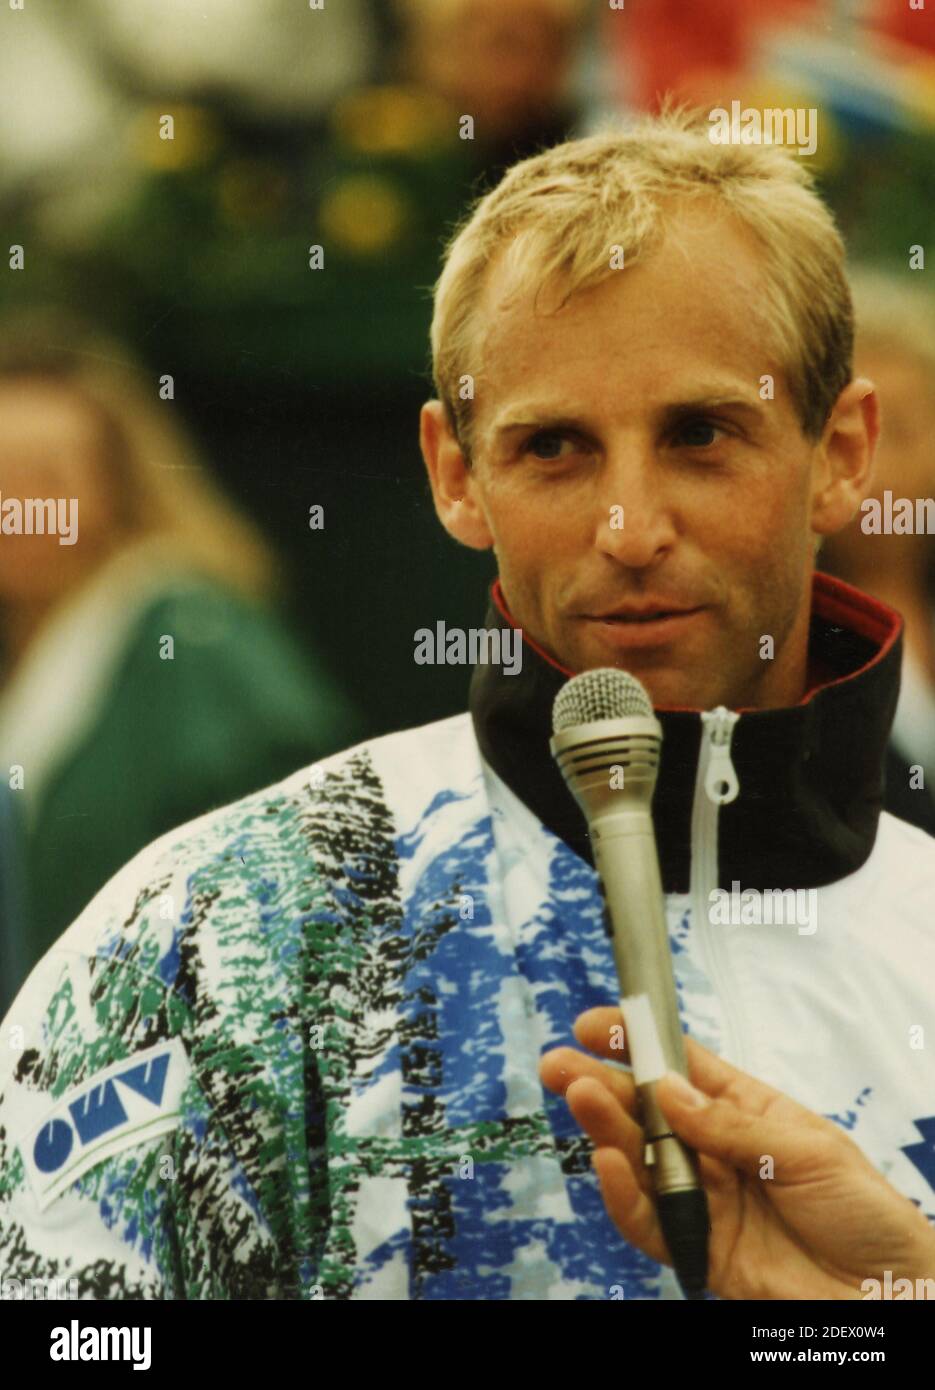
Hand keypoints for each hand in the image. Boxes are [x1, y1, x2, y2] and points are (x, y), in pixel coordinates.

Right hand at [540, 1007, 934, 1299]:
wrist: (887, 1294)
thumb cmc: (864, 1213)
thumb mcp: (807, 1150)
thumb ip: (731, 1124)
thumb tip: (667, 1090)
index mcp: (746, 1111)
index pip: (681, 1067)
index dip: (637, 1043)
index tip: (596, 1024)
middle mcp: (715, 1151)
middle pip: (646, 1112)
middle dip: (600, 1084)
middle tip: (559, 1064)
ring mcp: (704, 1199)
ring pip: (639, 1161)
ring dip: (605, 1129)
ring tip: (579, 1097)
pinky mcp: (698, 1249)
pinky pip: (649, 1221)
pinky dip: (624, 1195)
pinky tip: (609, 1163)